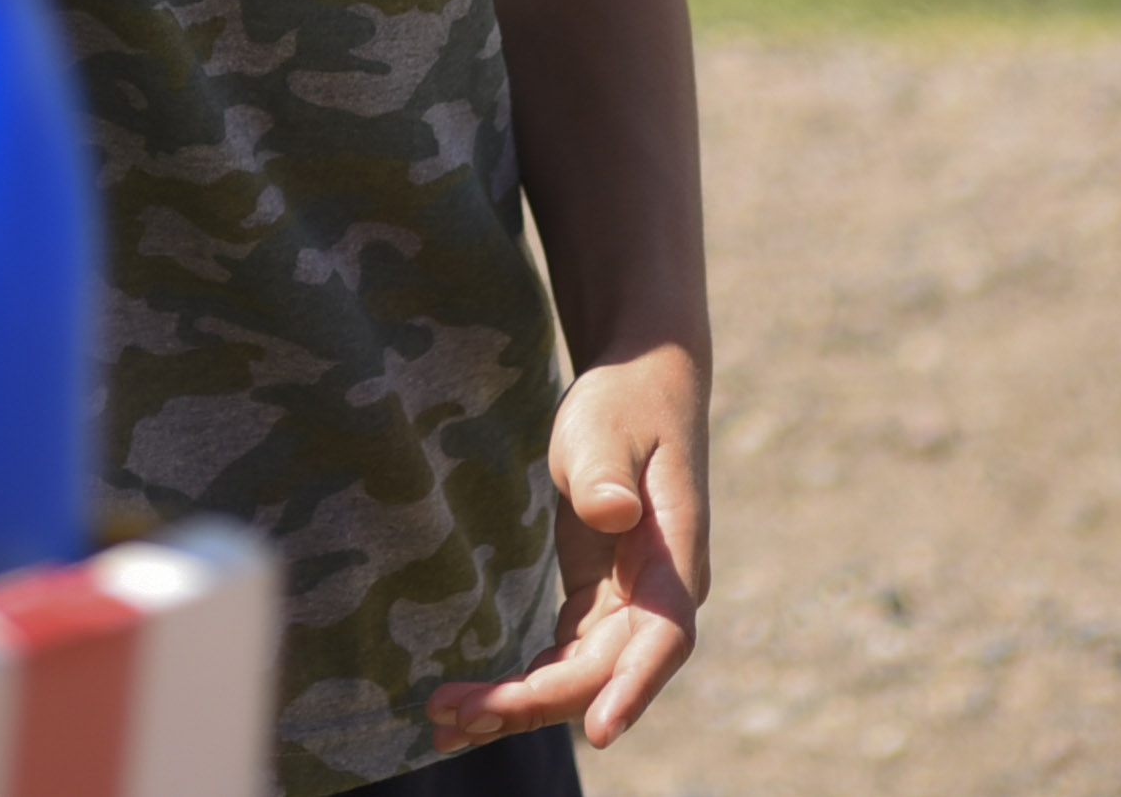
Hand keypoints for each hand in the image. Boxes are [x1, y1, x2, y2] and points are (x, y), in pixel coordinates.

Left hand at [425, 345, 706, 756]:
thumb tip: (613, 514)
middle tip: (458, 716)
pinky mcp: (598, 598)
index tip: (601, 732)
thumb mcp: (609, 428)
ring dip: (521, 704)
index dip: (634, 687)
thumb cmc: (626, 405)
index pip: (664, 638)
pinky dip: (526, 682)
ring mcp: (629, 603)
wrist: (641, 388)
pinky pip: (565, 656)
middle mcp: (659, 597)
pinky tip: (475, 703)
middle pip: (606, 670)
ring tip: (446, 722)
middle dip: (537, 701)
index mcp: (674, 559)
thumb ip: (607, 473)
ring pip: (582, 675)